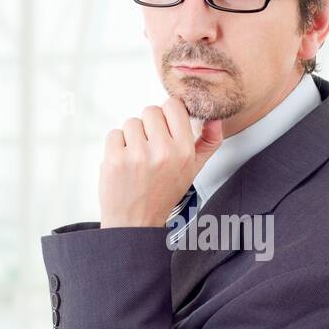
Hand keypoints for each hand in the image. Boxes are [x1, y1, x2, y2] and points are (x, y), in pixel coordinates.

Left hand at [99, 96, 223, 227]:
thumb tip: (214, 119)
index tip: (165, 127)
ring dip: (132, 137)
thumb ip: (208, 143)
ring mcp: (137, 154)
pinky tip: (124, 162)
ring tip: (137, 158)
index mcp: (183, 151)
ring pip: (131, 122)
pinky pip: (114, 134)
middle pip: (151, 111)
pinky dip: (117, 145)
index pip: (173, 105)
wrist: (135, 222)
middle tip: (150, 147)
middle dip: (149, 126)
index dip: (168, 114)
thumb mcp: (193, 170)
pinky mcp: (115, 158)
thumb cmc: (163, 194)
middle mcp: (162, 151)